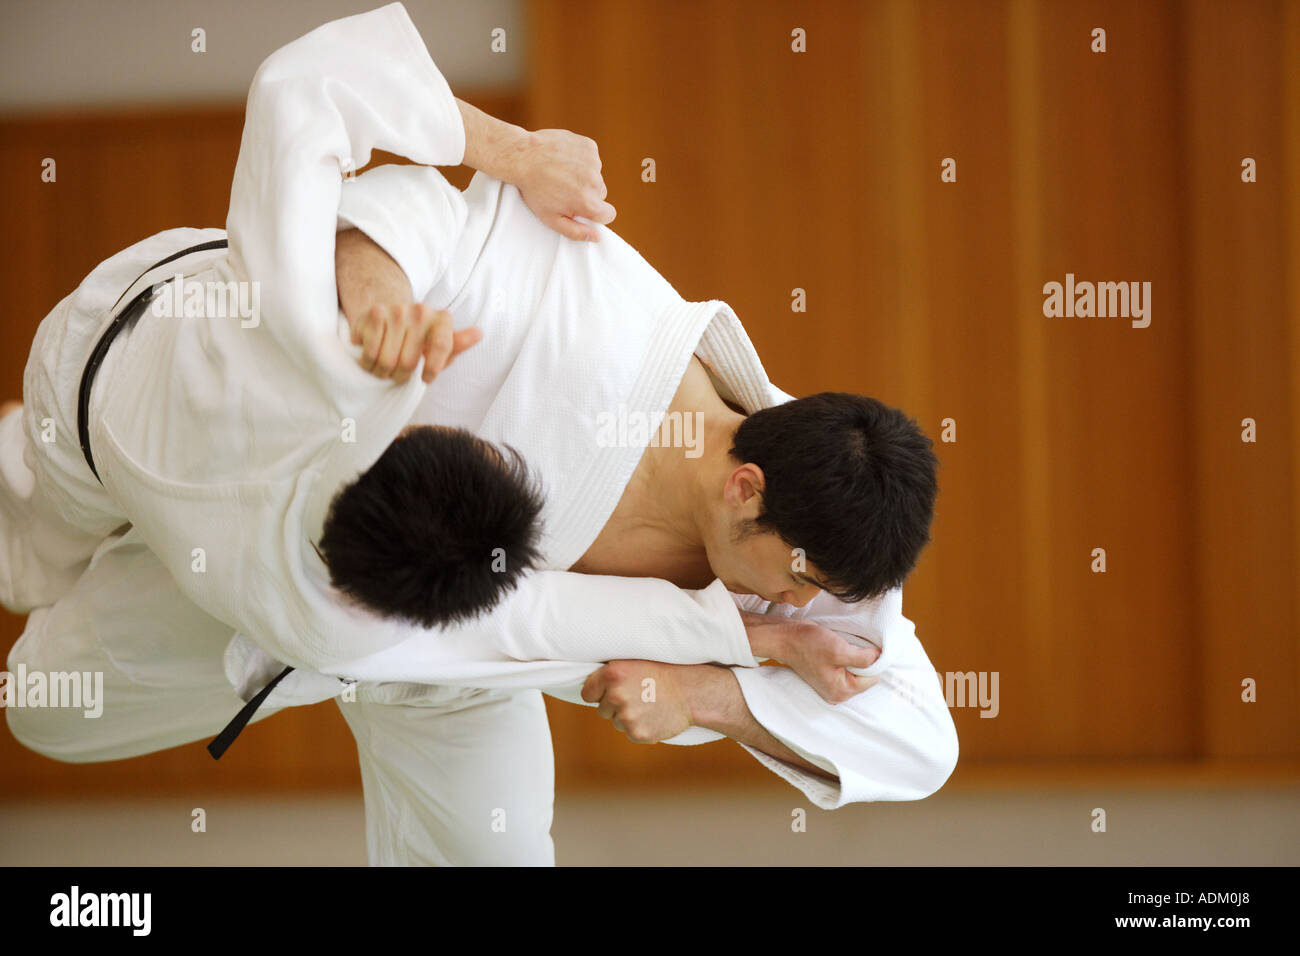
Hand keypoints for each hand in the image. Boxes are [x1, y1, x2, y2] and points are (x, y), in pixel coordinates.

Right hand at [350, 304, 481, 383]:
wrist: (391, 317)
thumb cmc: (422, 339)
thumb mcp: (442, 345)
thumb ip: (458, 344)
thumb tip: (479, 333)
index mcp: (442, 319)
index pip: (441, 346)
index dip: (433, 368)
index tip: (426, 379)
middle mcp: (421, 310)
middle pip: (408, 362)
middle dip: (401, 376)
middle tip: (398, 374)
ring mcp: (397, 310)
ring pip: (386, 361)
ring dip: (382, 372)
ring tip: (384, 368)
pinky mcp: (375, 313)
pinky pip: (370, 353)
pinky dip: (367, 362)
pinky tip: (372, 357)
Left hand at [513, 128, 616, 241]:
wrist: (522, 156)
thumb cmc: (534, 189)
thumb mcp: (550, 218)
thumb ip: (576, 232)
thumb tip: (596, 237)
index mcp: (588, 202)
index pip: (608, 214)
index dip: (595, 214)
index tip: (581, 207)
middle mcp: (594, 181)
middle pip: (601, 194)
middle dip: (587, 193)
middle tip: (565, 188)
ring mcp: (593, 162)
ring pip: (595, 175)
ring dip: (583, 175)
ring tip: (561, 173)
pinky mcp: (589, 146)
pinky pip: (592, 158)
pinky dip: (581, 159)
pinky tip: (564, 160)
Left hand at [581, 660, 699, 743]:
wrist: (691, 692)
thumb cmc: (663, 673)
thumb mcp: (633, 663)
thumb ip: (610, 674)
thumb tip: (588, 686)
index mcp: (612, 674)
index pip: (588, 693)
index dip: (599, 693)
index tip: (613, 691)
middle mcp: (616, 695)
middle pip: (602, 710)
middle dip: (615, 705)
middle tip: (639, 695)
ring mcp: (627, 716)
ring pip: (616, 722)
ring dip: (628, 716)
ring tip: (649, 704)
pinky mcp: (637, 733)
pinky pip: (630, 733)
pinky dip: (640, 727)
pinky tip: (654, 715)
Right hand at [744, 616, 879, 704]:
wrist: (786, 637)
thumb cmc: (808, 643)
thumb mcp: (839, 650)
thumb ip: (863, 658)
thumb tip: (880, 657)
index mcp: (841, 691)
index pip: (872, 678)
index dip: (870, 661)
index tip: (857, 648)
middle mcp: (837, 693)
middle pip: (865, 676)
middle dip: (861, 660)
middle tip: (847, 647)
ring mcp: (832, 685)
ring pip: (857, 670)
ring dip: (853, 657)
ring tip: (840, 647)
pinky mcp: (828, 675)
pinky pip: (847, 668)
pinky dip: (846, 657)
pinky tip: (836, 649)